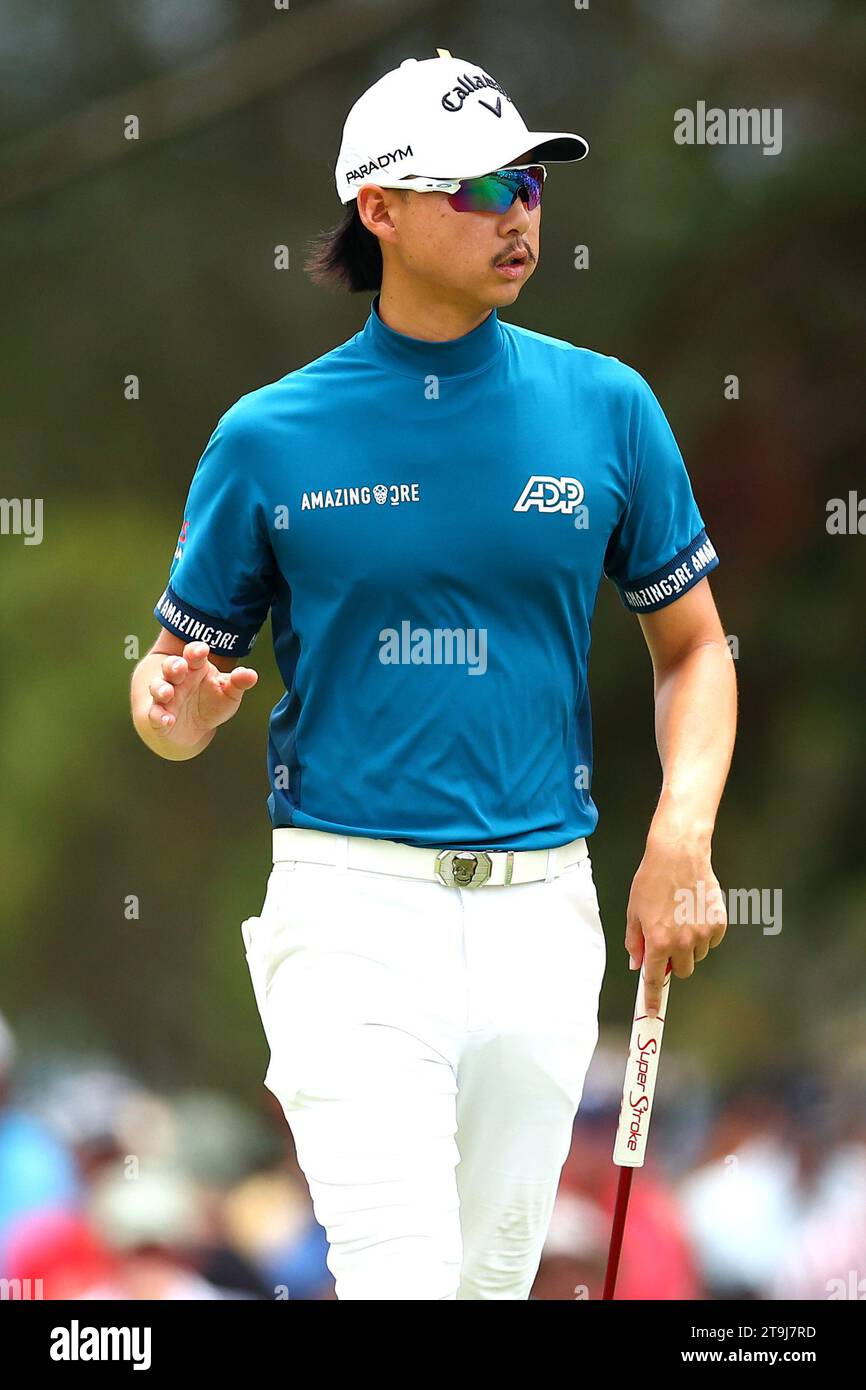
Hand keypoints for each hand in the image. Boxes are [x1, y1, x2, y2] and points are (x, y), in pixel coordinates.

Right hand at [146, 641, 257, 744]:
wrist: (194, 728)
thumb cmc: (211, 702)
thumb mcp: (229, 693)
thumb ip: (239, 683)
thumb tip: (251, 674)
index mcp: (195, 667)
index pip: (193, 654)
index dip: (196, 651)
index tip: (202, 651)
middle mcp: (177, 679)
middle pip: (171, 666)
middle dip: (173, 665)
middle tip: (180, 666)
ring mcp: (166, 697)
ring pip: (158, 687)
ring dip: (161, 688)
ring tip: (168, 693)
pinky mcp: (159, 716)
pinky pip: (155, 714)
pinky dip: (159, 717)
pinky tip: (167, 720)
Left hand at [624, 832, 726, 1016]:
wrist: (678, 855)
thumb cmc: (652, 880)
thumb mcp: (634, 912)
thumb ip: (635, 942)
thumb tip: (637, 964)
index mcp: (658, 941)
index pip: (655, 979)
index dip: (652, 998)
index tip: (653, 1011)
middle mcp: (682, 942)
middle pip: (682, 971)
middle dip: (674, 962)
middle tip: (667, 941)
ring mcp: (703, 934)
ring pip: (698, 956)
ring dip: (689, 947)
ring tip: (681, 918)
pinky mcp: (719, 923)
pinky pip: (712, 941)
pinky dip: (704, 934)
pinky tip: (694, 913)